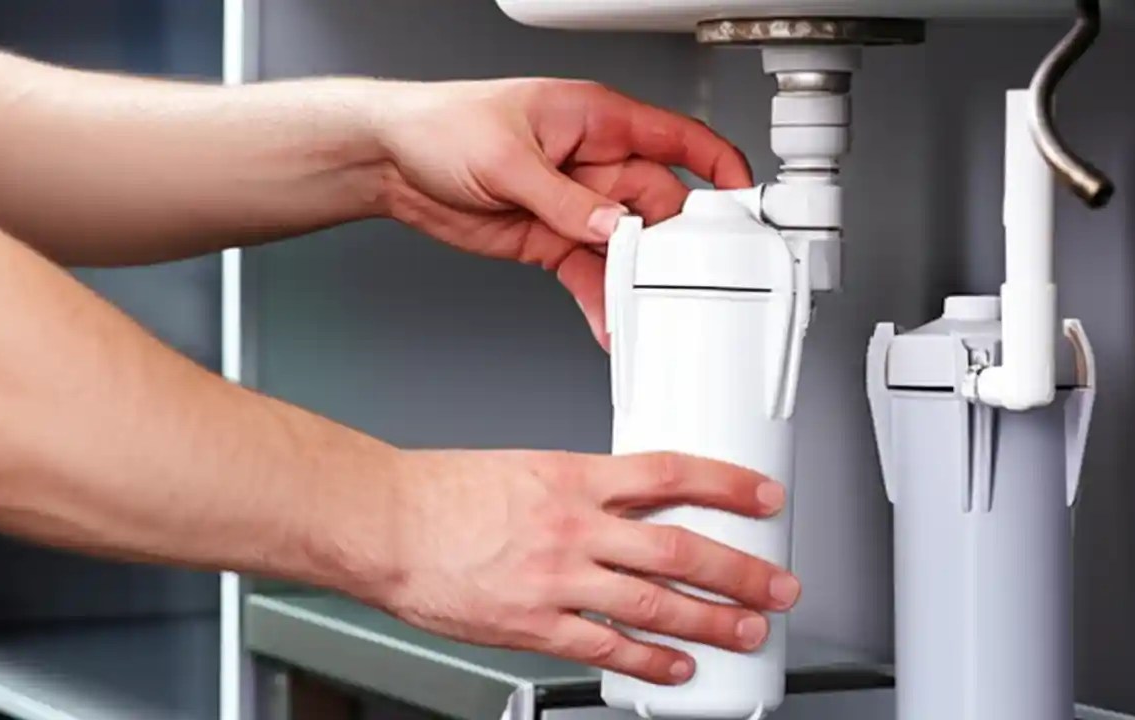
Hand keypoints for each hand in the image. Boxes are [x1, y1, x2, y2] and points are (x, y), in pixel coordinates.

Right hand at [368, 449, 797, 684]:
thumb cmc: (440, 494)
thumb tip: (624, 500)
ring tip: (748, 630)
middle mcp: (574, 526)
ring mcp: (557, 579)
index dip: (727, 484)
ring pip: (654, 603)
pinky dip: (648, 662)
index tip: (763, 495)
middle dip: (740, 570)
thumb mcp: (523, 466)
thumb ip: (578, 487)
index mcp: (572, 477)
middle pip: (679, 547)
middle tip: (778, 584)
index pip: (670, 473)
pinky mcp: (535, 624)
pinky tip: (676, 670)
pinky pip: (605, 647)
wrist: (385, 525)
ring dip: (711, 620)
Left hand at [375, 79, 752, 347]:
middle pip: (658, 205)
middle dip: (675, 246)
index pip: (677, 139)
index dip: (718, 167)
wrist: (390, 161)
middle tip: (684, 283)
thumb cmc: (442, 125)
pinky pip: (591, 272)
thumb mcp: (507, 159)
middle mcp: (593, 162)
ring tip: (647, 316)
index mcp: (595, 120)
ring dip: (639, 283)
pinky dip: (602, 300)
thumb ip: (566, 200)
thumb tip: (614, 228)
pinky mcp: (552, 238)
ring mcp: (575, 204)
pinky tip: (610, 322)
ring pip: (628, 248)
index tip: (744, 202)